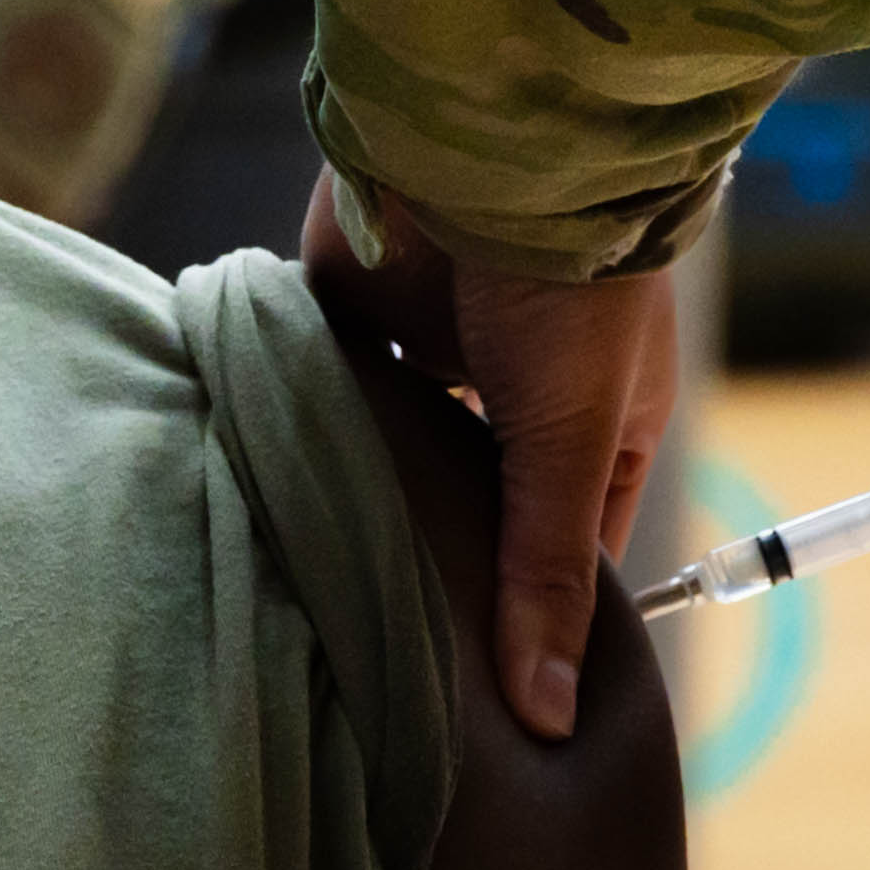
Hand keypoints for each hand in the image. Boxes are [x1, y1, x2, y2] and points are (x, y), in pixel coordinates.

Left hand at [302, 171, 676, 742]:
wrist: (493, 149)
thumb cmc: (568, 295)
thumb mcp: (568, 446)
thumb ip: (542, 575)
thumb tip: (547, 719)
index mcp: (598, 426)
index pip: (566, 547)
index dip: (534, 615)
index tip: (486, 704)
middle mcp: (516, 392)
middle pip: (471, 505)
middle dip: (436, 563)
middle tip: (382, 669)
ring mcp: (432, 348)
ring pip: (392, 449)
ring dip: (365, 494)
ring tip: (315, 598)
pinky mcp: (355, 310)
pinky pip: (326, 386)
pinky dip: (308, 427)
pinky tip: (270, 497)